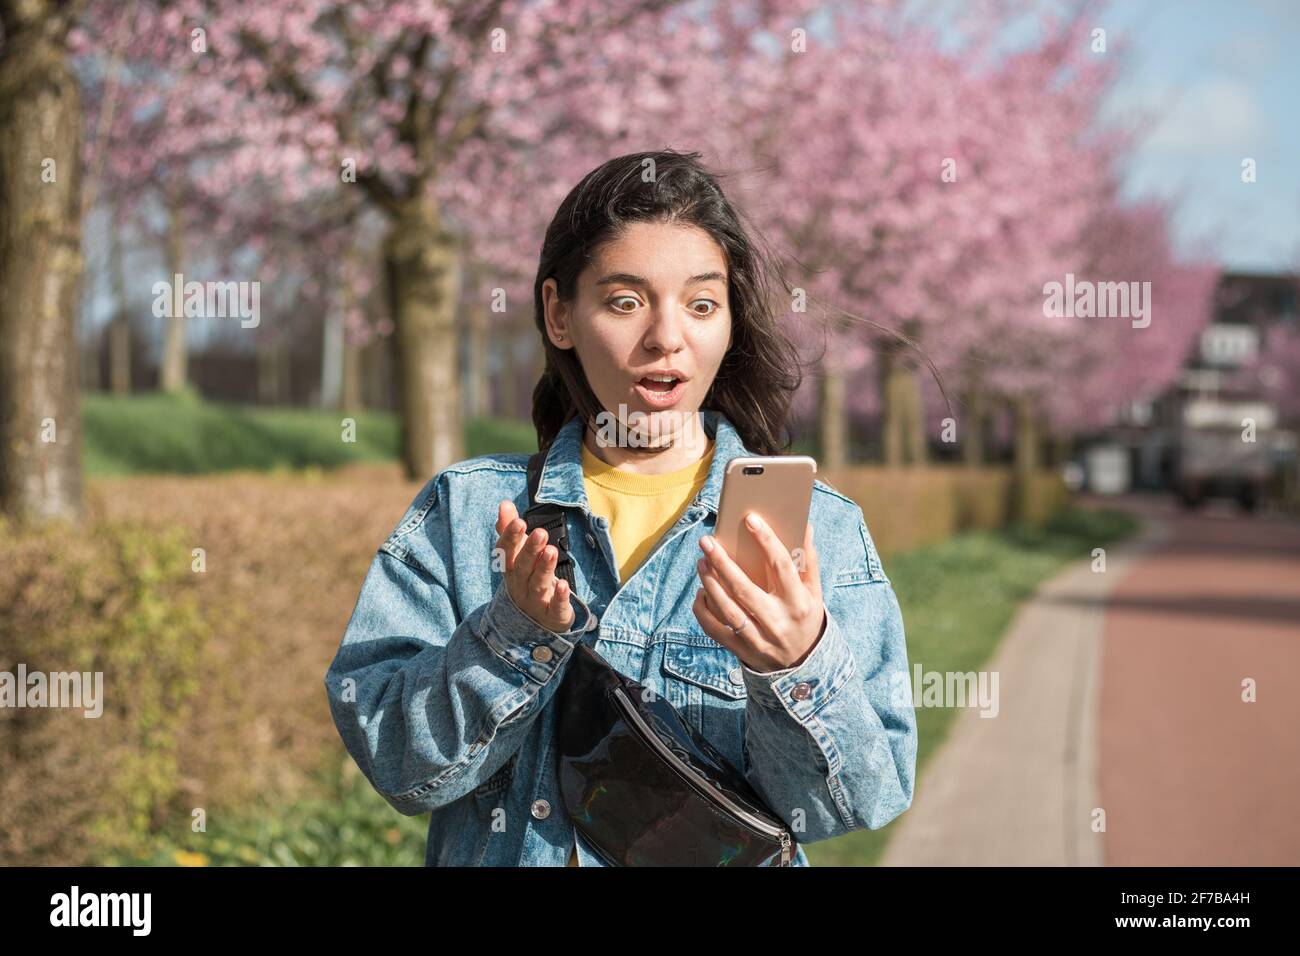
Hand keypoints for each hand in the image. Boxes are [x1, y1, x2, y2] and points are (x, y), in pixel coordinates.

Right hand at [494, 500, 574, 633]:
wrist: (534, 620)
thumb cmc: (526, 578)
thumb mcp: (517, 555)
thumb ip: (510, 529)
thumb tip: (504, 504)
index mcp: (511, 567)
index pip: (507, 551)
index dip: (511, 537)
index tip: (519, 521)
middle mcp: (520, 584)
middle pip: (523, 566)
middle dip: (530, 550)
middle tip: (541, 533)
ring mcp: (535, 601)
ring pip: (538, 584)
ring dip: (544, 568)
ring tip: (551, 551)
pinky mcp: (552, 614)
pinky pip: (555, 606)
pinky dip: (559, 597)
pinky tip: (564, 585)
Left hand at [692, 514, 826, 672]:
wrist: (803, 667)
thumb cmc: (806, 619)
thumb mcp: (814, 594)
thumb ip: (808, 561)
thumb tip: (805, 526)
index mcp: (799, 603)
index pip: (781, 565)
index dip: (766, 540)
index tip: (750, 519)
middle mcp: (778, 622)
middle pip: (744, 588)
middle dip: (722, 562)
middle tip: (706, 541)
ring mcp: (758, 639)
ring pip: (727, 609)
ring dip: (709, 583)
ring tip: (701, 562)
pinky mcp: (742, 651)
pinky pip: (714, 629)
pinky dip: (703, 609)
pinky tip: (702, 592)